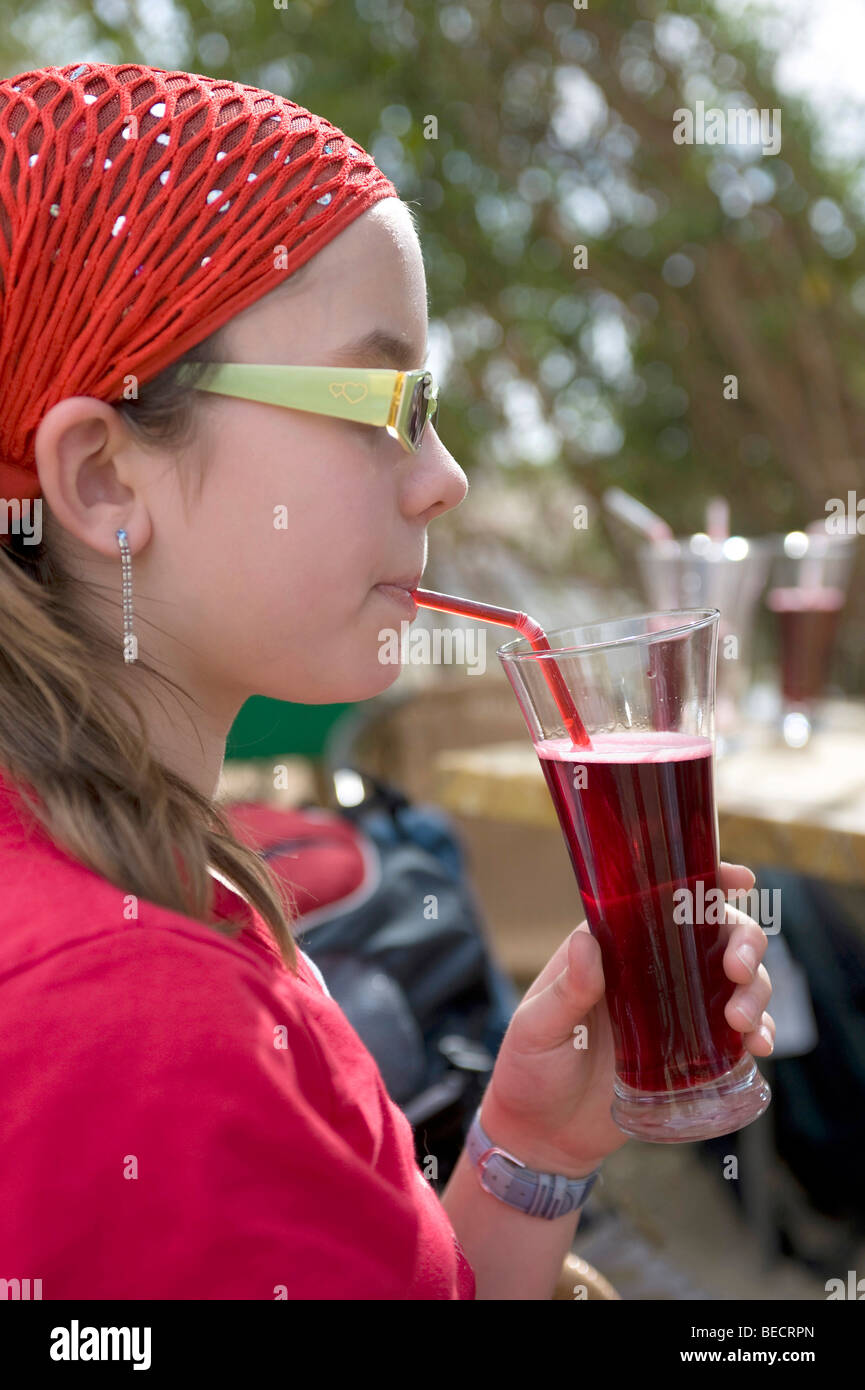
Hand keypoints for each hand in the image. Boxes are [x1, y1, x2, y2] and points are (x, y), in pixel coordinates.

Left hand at [480, 862, 774, 1178]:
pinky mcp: (690, 1052)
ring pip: (734, 981)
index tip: (738, 880)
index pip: (660, 901)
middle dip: (742, 941)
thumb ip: (565, 992)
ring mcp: (674, 1010)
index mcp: (610, 947)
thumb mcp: (537, 1028)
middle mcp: (649, 969)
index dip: (704, 883)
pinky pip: (736, 1033)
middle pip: (714, 935)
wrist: (542, 1135)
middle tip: (738, 970)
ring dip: (756, 990)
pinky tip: (761, 1046)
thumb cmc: (529, 1070)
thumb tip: (587, 942)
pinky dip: (759, 1032)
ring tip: (744, 1023)